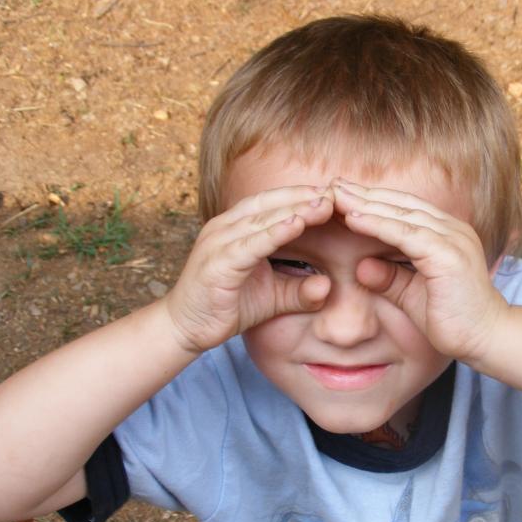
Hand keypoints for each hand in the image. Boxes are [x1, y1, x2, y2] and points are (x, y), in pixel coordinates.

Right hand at [164, 186, 333, 352]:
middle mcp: (225, 227)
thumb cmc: (226, 307)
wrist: (186, 329)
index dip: (301, 197)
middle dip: (303, 197)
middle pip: (269, 203)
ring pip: (261, 219)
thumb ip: (298, 291)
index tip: (333, 195)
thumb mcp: (271, 297)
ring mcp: (218, 243)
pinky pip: (250, 244)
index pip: (272, 203)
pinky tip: (297, 225)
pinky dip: (274, 233)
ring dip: (295, 209)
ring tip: (323, 204)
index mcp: (236, 228)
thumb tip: (327, 286)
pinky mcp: (217, 263)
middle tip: (335, 192)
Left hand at [332, 178, 507, 362]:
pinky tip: (354, 219)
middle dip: (365, 194)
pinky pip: (406, 234)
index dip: (373, 200)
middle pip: (401, 204)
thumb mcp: (412, 294)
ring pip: (402, 214)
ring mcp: (452, 239)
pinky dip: (378, 225)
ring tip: (336, 196)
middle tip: (332, 185)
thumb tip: (362, 266)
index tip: (342, 196)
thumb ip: (390, 278)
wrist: (486, 339)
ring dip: (366, 204)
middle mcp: (451, 229)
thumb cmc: (453, 319)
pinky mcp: (448, 255)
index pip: (405, 208)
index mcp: (446, 233)